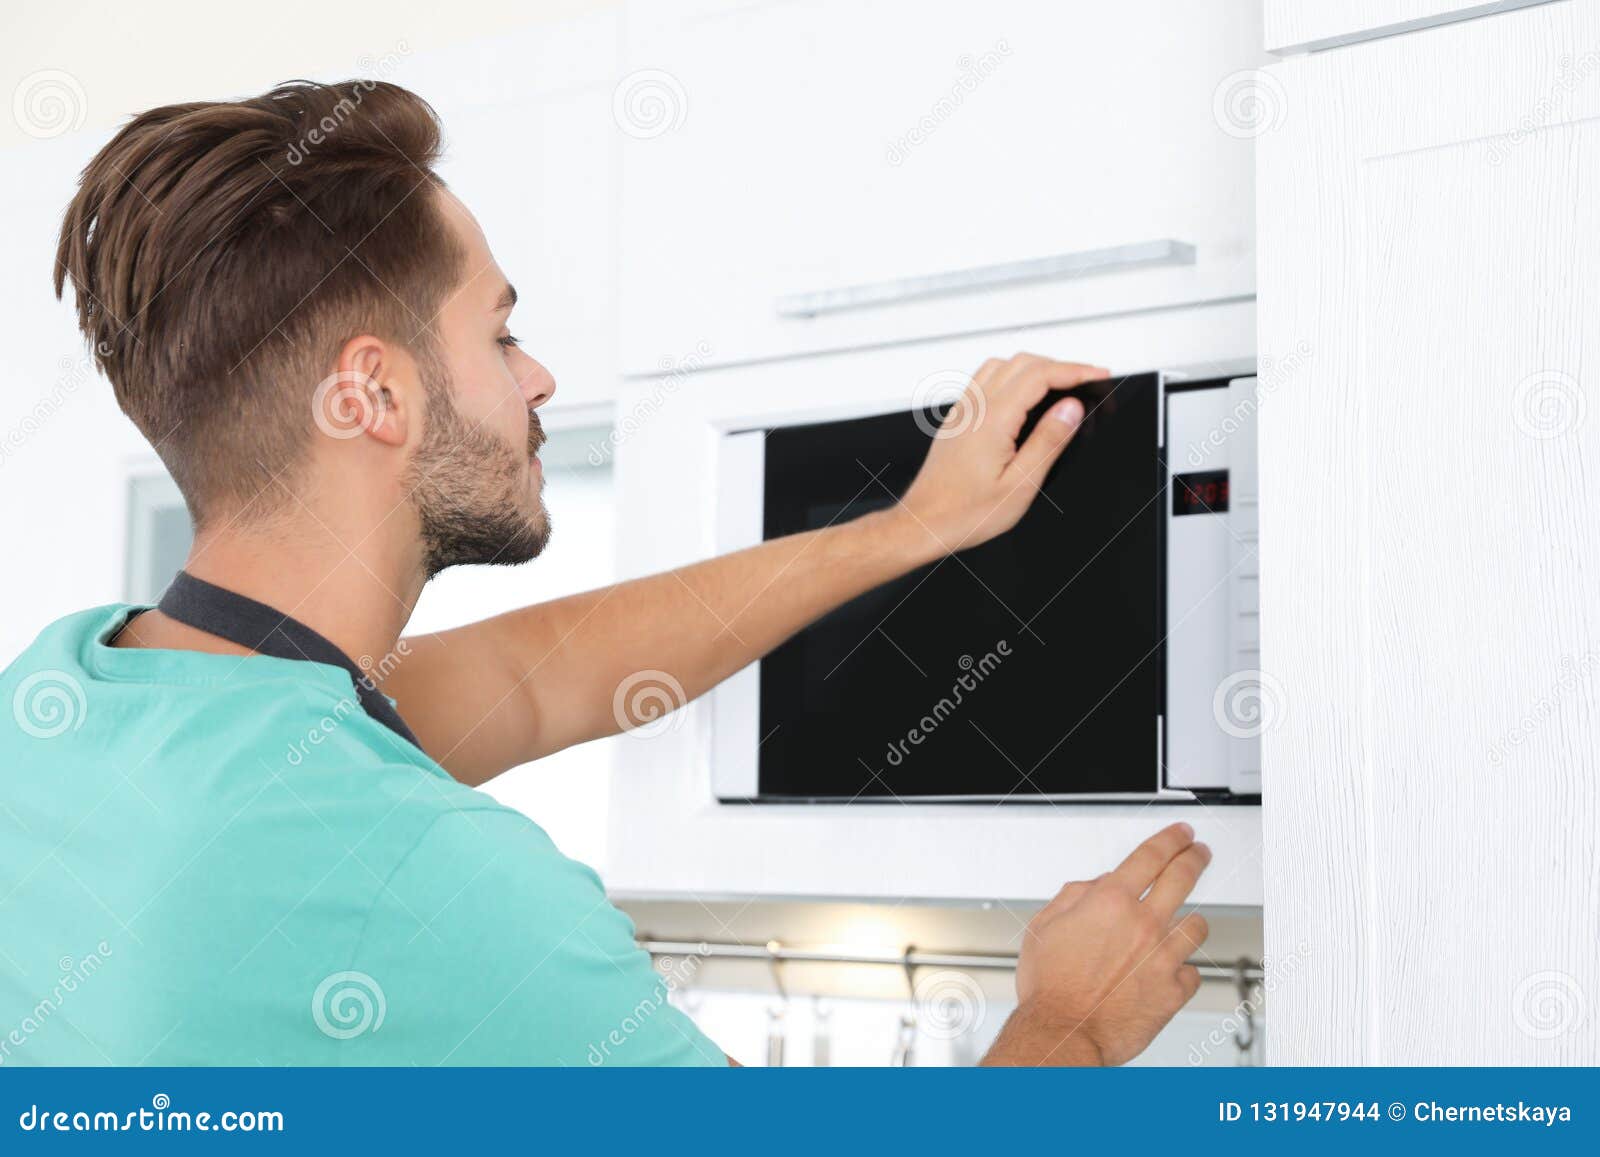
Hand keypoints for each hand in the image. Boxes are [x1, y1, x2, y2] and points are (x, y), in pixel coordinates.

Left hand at [894, 354, 1108, 558]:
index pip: (1041, 376)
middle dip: (1060, 366)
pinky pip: (985, 379)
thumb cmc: (965, 513)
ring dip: (1035, 367)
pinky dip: (1012, 375)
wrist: (924, 523)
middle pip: (1023, 363)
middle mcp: (975, 408)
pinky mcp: (958, 418)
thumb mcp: (1020, 485)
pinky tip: (1024, 395)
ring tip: (1060, 386)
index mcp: (993, 420)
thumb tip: (1071, 409)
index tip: (1098, 374)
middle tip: (1086, 381)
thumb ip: (1048, 442)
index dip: (1075, 371)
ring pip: (1003, 365)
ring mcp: (963, 410)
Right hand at [982, 823, 1212, 1065]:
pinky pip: (1192, 971)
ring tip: (1185, 923)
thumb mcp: (1044, 927)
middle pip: (1182, 877)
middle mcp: (1142, 925)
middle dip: (1195, 858)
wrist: (1064, 1033)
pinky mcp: (1173, 991)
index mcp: (1109, 903)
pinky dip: (1183, 969)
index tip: (1181, 834)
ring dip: (1190, 921)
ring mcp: (1163, 957)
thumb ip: (1074, 897)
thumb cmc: (1050, 987)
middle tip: (1199, 853)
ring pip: (1197, 925)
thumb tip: (1097, 886)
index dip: (1170, 839)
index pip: (1151, 856)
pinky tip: (1172, 970)